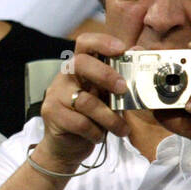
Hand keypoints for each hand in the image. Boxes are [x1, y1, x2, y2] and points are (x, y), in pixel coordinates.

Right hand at [35, 32, 130, 169]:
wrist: (66, 147)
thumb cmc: (90, 119)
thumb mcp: (107, 98)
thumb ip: (120, 80)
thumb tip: (139, 53)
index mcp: (80, 68)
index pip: (85, 43)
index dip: (102, 42)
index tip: (121, 49)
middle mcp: (65, 77)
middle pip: (80, 63)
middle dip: (106, 74)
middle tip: (123, 89)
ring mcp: (55, 94)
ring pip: (86, 101)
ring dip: (109, 118)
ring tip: (122, 129)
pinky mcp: (51, 113)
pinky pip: (80, 122)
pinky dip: (95, 132)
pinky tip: (99, 136)